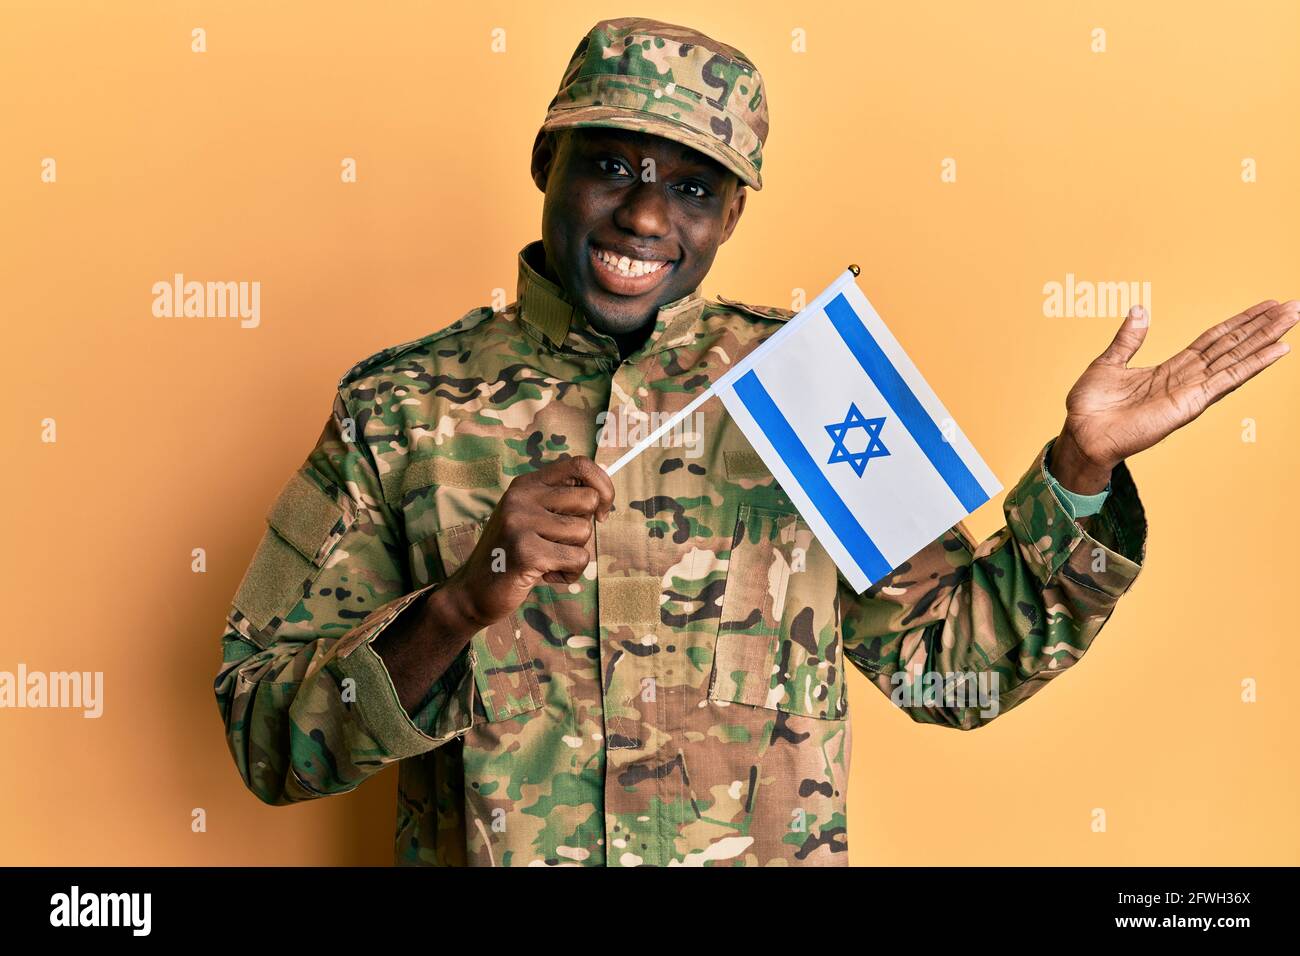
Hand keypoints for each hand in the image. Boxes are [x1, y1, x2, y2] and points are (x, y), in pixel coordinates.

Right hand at [443, 455, 613, 629]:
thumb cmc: (513, 555)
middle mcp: (521, 497)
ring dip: (574, 555)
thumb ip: (562, 502)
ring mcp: (521, 522)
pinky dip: (569, 574)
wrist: (472, 592)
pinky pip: (577, 559)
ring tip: (546, 562)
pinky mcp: (527, 552)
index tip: (601, 511)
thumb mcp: (532, 518)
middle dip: (584, 529)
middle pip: (588, 499)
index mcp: (526, 484)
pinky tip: (543, 575)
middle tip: (560, 544)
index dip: (602, 486)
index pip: (580, 465)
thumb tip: (604, 487)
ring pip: (584, 532)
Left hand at [1051, 299, 1297, 491]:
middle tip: (1293, 306)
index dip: (1239, 322)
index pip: (1214, 340)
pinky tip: (1278, 350)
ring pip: (1238, 358)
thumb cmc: (1091, 407)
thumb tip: (1140, 309)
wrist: (1081, 434)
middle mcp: (1188, 379)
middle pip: (1234, 346)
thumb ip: (1128, 339)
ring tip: (1292, 318)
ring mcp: (1192, 392)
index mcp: (1172, 369)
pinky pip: (1227, 380)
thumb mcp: (1109, 362)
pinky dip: (1254, 364)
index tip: (1264, 306)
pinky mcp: (1190, 404)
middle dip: (1263, 326)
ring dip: (1266, 339)